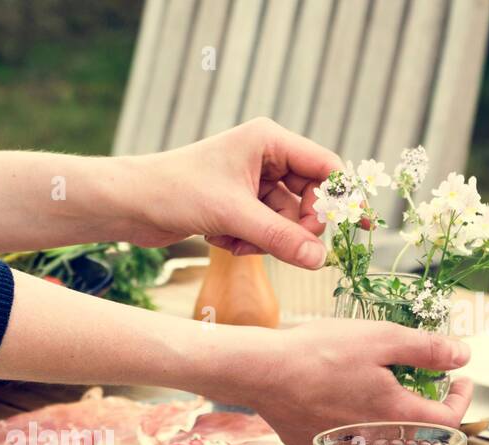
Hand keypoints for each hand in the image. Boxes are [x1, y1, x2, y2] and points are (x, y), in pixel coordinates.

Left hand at [117, 118, 341, 269]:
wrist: (129, 204)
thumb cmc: (176, 192)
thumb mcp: (233, 217)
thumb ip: (280, 238)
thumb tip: (321, 260)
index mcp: (269, 141)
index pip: (325, 167)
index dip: (343, 198)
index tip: (358, 229)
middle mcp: (265, 158)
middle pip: (309, 200)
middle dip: (295, 228)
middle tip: (285, 246)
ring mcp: (251, 184)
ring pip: (285, 222)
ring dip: (265, 240)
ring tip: (234, 240)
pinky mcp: (238, 207)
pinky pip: (263, 232)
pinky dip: (247, 243)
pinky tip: (219, 241)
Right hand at [196, 321, 473, 444]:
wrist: (260, 370)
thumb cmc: (320, 351)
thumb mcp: (382, 338)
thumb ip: (427, 349)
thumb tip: (462, 356)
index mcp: (395, 413)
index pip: (447, 419)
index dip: (461, 399)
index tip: (459, 380)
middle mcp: (370, 437)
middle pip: (409, 427)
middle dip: (418, 400)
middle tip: (411, 373)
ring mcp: (337, 443)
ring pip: (372, 431)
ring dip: (379, 408)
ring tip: (366, 378)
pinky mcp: (308, 441)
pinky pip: (335, 431)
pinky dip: (340, 413)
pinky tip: (325, 391)